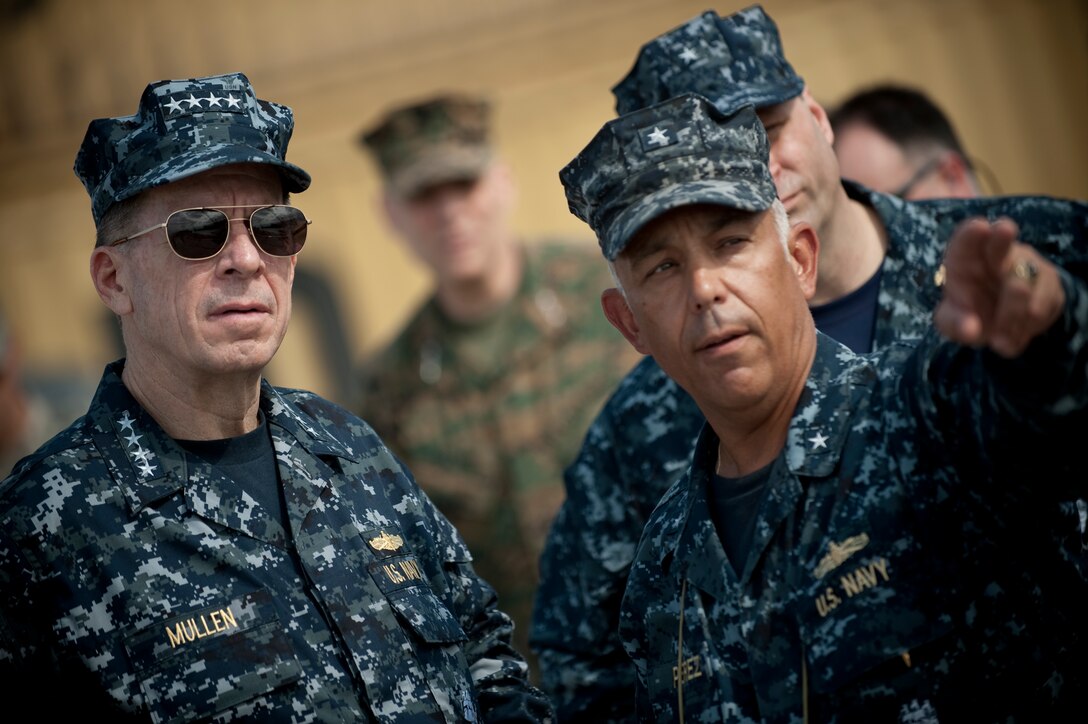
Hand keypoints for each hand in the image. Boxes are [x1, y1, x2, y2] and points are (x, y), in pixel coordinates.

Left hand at [934, 217, 1064, 357]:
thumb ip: (954, 324)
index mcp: (966, 260)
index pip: (966, 241)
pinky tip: (1012, 339)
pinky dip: (1026, 327)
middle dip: (1002, 237)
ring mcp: (1027, 266)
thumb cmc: (969, 313)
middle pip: (1001, 242)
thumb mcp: (952, 321)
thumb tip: (971, 329)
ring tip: (998, 342)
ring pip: (1022, 284)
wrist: (1003, 324)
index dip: (971, 234)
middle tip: (1004, 229)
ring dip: (1010, 315)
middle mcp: (998, 256)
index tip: (979, 226)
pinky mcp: (1049, 285)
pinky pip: (1042, 305)